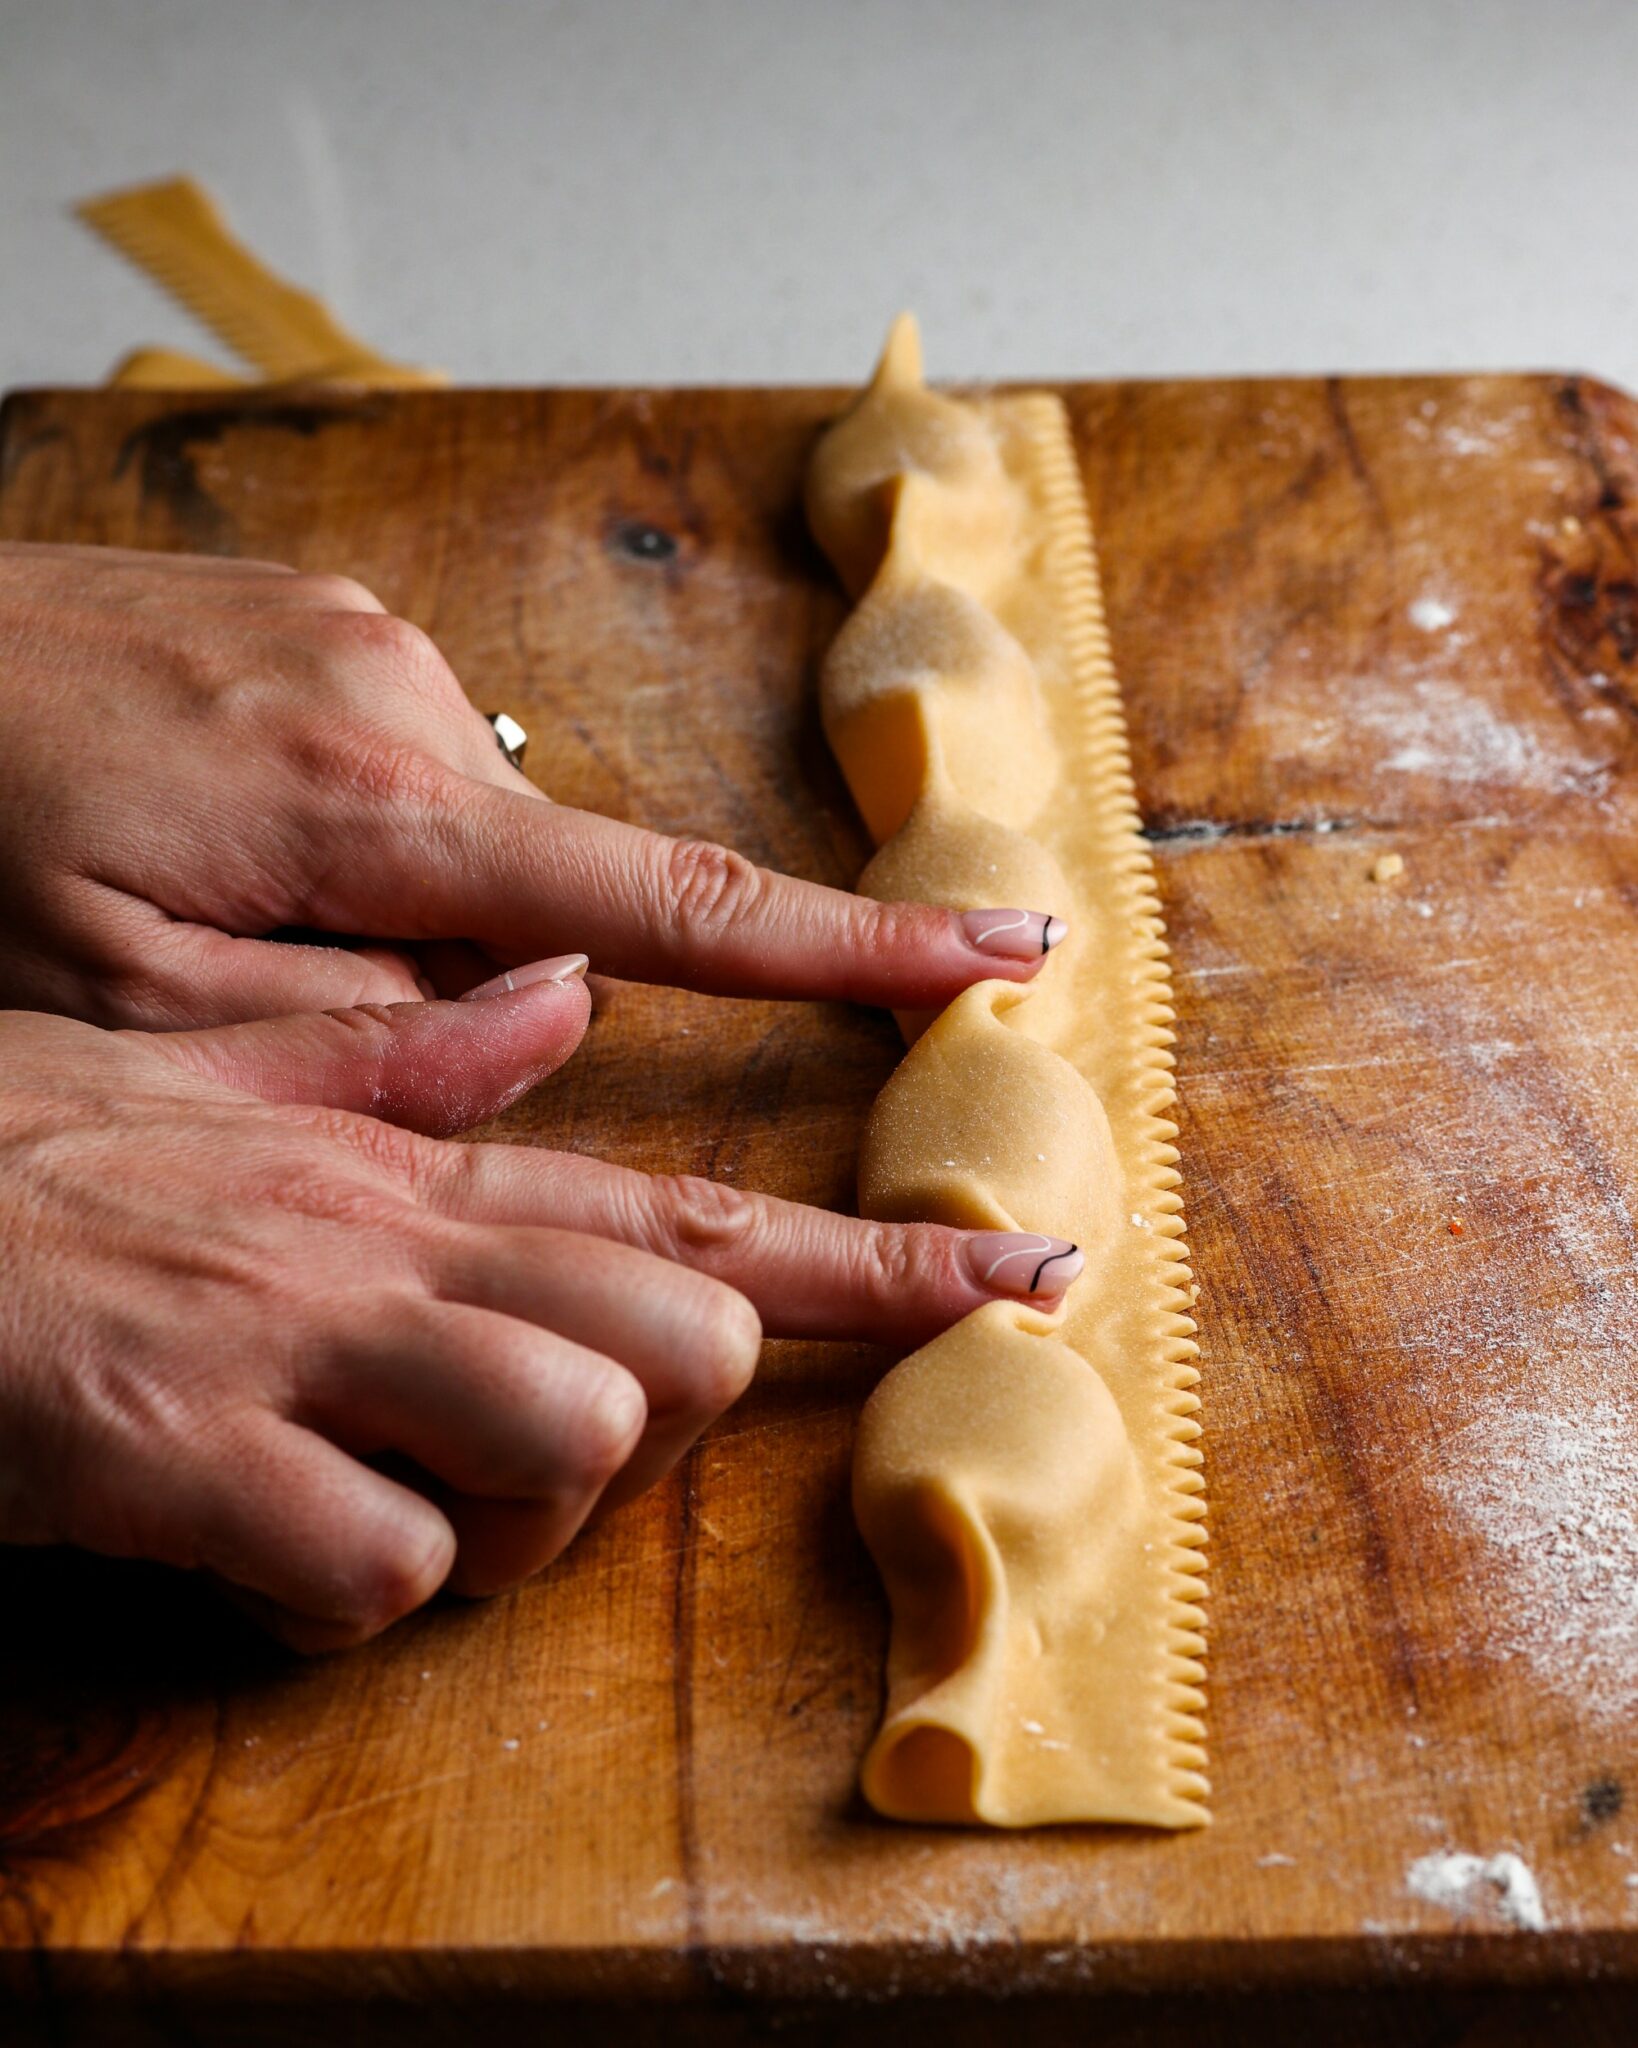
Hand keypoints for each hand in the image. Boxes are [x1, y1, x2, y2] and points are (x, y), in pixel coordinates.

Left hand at [0, 543, 1066, 1026]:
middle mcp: (405, 705)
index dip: (852, 953)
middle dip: (444, 984)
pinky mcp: (325, 620)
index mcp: (376, 815)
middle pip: (531, 908)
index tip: (996, 954)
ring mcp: (367, 646)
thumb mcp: (131, 1001)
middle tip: (252, 974)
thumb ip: (372, 1036)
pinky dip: (337, 840)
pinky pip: (394, 773)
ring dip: (374, 915)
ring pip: (454, 850)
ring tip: (195, 892)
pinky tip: (203, 826)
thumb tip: (560, 1017)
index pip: (674, 910)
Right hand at [0, 978, 1082, 1648]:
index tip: (1027, 1281)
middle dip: (659, 1425)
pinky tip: (263, 1553)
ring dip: (506, 1520)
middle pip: (685, 1342)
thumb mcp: (228, 1079)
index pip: (707, 1218)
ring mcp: (298, 1345)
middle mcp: (391, 1243)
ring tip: (385, 1494)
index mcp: (415, 1167)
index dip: (888, 1261)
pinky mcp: (192, 1457)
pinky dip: (343, 1592)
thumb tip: (561, 1011)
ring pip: (569, 1447)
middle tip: (532, 1439)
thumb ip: (410, 1056)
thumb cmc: (31, 1165)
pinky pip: (375, 1568)